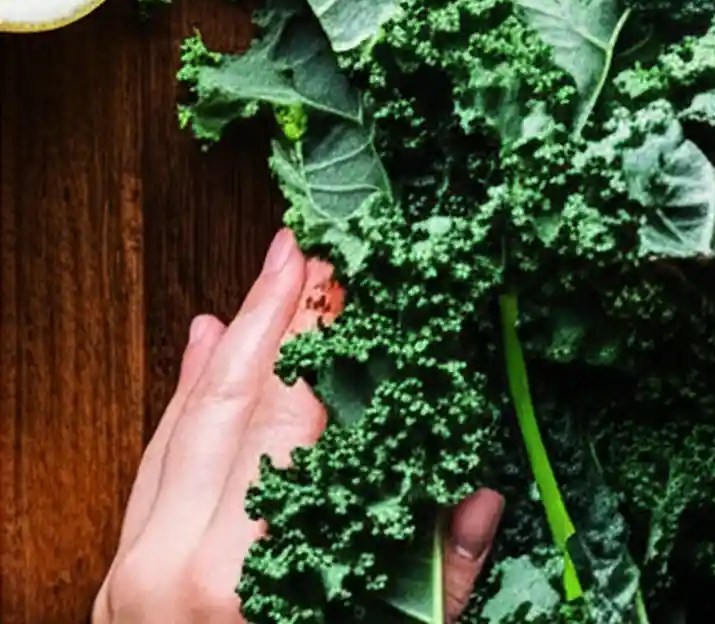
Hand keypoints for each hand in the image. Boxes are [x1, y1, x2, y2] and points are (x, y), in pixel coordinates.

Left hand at [93, 229, 503, 622]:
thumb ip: (438, 582)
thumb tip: (484, 493)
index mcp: (240, 581)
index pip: (288, 420)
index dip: (321, 340)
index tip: (348, 278)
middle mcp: (168, 563)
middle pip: (225, 399)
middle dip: (266, 311)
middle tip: (302, 243)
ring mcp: (130, 570)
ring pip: (178, 421)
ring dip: (222, 343)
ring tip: (259, 280)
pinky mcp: (118, 579)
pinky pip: (149, 463)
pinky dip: (178, 400)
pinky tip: (196, 351)